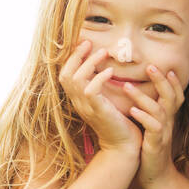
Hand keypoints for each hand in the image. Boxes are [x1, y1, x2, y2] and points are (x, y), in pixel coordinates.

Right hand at [59, 40, 141, 155]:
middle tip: (89, 42)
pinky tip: (110, 71)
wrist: (124, 146)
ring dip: (89, 63)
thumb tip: (104, 66)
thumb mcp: (105, 101)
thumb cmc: (118, 122)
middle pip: (65, 74)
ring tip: (104, 52)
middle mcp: (77, 103)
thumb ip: (100, 86)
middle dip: (76, 55)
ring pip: (76, 79)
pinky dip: (99, 78)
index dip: (71, 58)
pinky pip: (90, 91)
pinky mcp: (97, 111)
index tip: (84, 43)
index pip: (65, 74)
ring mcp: (85, 108)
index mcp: (77, 99)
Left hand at [127, 65, 184, 188]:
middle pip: (171, 97)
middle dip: (162, 81)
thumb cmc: (150, 147)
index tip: (166, 66)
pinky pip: (153, 128)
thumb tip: (137, 91)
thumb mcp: (152, 125)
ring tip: (126, 86)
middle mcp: (168, 122)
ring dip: (143, 97)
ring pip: (159, 110)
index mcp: (167, 117)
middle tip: (150, 66)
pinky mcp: (156, 144)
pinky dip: (143, 118)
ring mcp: (163, 133)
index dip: (173, 81)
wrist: (155, 175)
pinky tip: (132, 112)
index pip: (175, 94)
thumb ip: (149, 109)